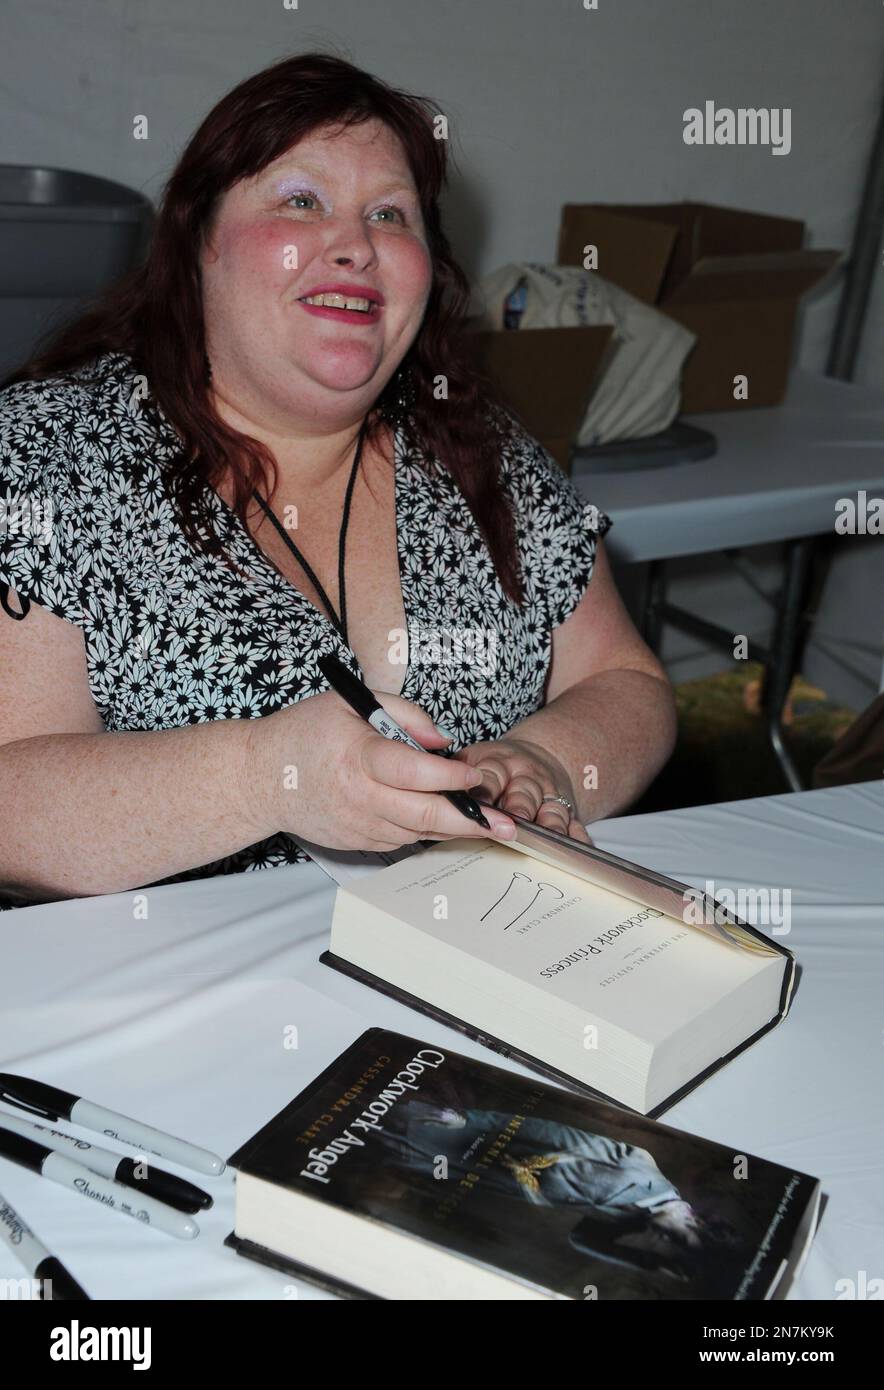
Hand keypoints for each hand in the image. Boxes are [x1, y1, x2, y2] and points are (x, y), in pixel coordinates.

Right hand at [250, 690, 517, 851]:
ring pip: (419, 831)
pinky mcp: (358, 841)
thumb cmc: (304, 734)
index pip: (412, 771)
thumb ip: (404, 714)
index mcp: (358, 757)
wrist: (260, 779)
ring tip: (490, 825)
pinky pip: (403, 838)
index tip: (474, 774)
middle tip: (506, 825)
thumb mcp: (350, 702)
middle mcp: (360, 797)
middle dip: (470, 821)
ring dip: (455, 829)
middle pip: (424, 814)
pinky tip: (451, 823)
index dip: (449, 776)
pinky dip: (428, 831)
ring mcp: (359, 824)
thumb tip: (444, 741)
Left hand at [453, 735, 592, 843]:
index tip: (478, 801)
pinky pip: (576, 826)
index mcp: (498, 764)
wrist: (535, 759)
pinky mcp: (568, 811)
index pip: (489, 775)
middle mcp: (526, 778)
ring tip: (548, 838)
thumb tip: (430, 798)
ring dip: (549, 824)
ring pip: (552, 810)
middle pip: (523, 794)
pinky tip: (579, 850)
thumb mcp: (472, 761)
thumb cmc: (495, 767)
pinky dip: (578, 840)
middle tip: (514, 823)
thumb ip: (454, 779)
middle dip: (519, 808)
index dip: (484, 787)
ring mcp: (549, 795)